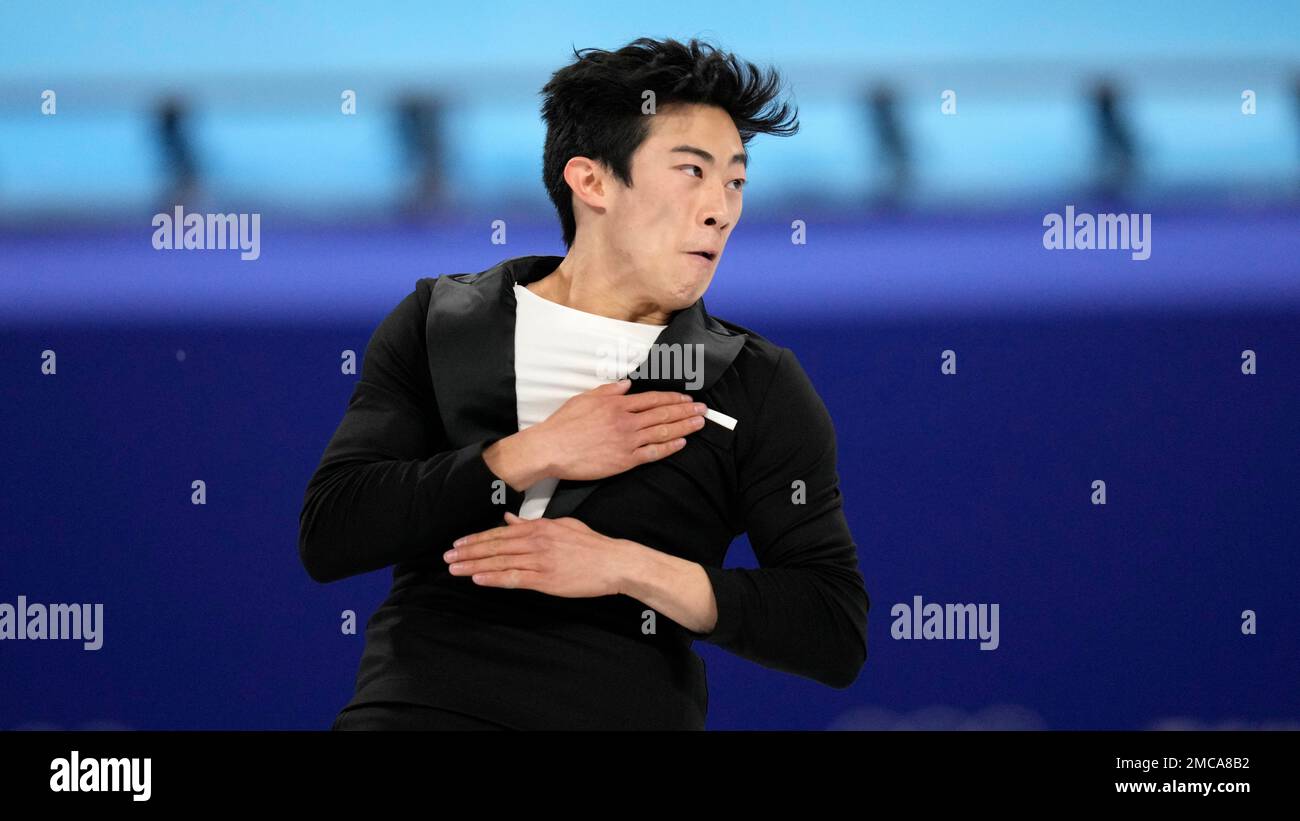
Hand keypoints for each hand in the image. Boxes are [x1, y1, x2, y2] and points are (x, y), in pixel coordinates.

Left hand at [442, 511, 633, 597]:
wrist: (613, 562)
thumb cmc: (590, 544)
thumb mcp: (561, 525)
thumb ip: (532, 523)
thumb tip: (508, 518)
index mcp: (539, 528)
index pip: (499, 533)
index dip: (476, 538)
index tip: (458, 543)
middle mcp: (535, 542)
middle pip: (494, 546)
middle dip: (468, 551)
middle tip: (448, 556)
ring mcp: (540, 561)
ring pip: (499, 562)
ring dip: (474, 565)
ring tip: (455, 568)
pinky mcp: (545, 579)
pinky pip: (514, 578)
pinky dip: (494, 578)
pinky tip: (478, 578)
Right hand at [531, 379, 707, 481]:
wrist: (551, 448)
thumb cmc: (564, 424)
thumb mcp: (585, 398)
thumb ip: (609, 391)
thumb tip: (626, 384)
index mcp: (617, 404)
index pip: (652, 399)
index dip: (672, 399)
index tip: (687, 399)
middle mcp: (626, 421)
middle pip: (663, 414)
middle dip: (685, 411)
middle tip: (703, 410)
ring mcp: (627, 441)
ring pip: (662, 432)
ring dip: (684, 427)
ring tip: (700, 424)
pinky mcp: (625, 460)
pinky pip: (653, 453)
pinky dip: (669, 447)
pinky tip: (682, 443)